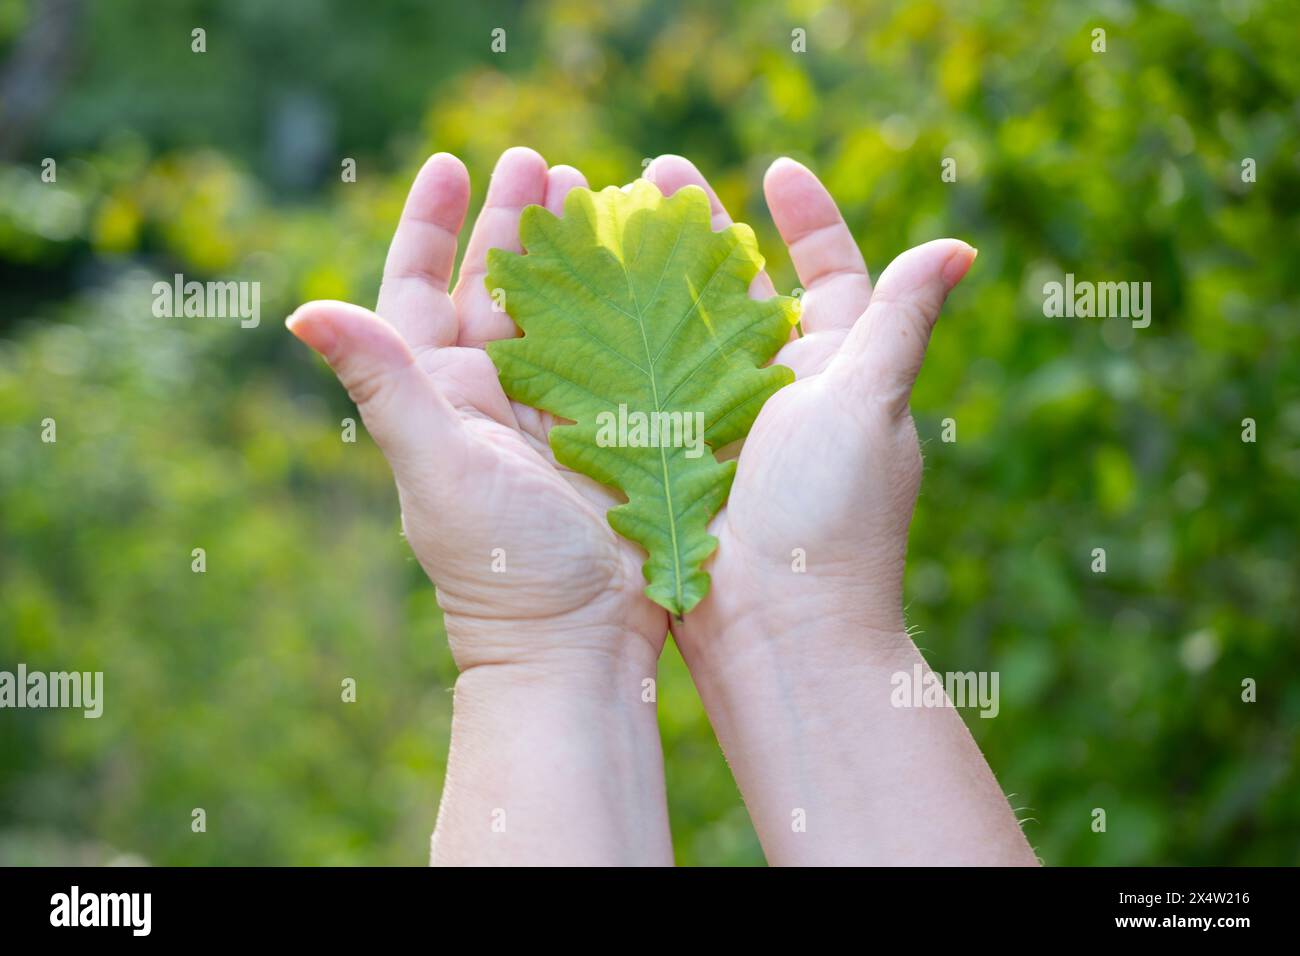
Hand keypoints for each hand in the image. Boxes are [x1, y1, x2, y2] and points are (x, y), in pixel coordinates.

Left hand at [287, 149, 667, 671]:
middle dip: (516, 223)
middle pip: (500, 288)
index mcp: (445, 396)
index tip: (451, 164)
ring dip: (577, 252)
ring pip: (564, 310)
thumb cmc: (500, 567)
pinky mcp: (621, 431)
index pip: (423, 291)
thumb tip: (300, 310)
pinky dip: (637, 306)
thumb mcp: (436, 469)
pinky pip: (625, 351)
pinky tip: (656, 264)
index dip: (431, 226)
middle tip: (541, 163)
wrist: (581, 645)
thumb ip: (384, 385)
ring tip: (598, 194)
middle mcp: (499, 396)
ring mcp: (563, 411)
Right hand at [643, 156, 1032, 865]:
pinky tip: (576, 302)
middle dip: (703, 232)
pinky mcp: (670, 458)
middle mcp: (779, 392)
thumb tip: (959, 246)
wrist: (777, 632)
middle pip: (740, 291)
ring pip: (682, 331)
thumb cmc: (836, 516)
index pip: (830, 275)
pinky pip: (640, 385)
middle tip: (656, 178)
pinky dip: (612, 344)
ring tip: (605, 222)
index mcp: (838, 372)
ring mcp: (720, 425)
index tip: (777, 173)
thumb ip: (900, 321)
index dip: (808, 221)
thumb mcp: (870, 403)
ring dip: (649, 277)